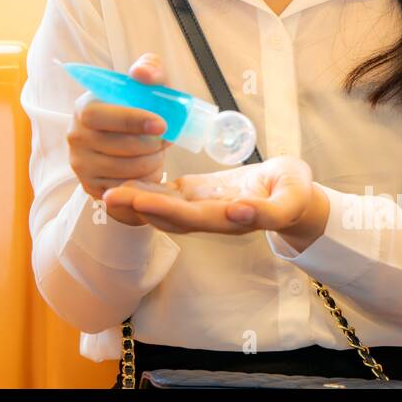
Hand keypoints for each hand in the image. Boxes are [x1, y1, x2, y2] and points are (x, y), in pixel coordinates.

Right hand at [66, 53, 168, 226]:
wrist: (128, 140)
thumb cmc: (138, 108)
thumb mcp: (146, 85)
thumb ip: (149, 69)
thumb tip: (142, 74)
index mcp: (83, 108)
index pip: (98, 115)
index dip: (131, 120)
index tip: (161, 124)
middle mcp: (76, 136)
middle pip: (115, 146)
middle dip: (149, 145)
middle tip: (166, 140)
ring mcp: (81, 164)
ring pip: (123, 170)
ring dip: (150, 162)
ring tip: (157, 151)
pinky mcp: (90, 186)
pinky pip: (123, 188)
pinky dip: (142, 179)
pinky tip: (147, 166)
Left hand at [101, 156, 327, 243]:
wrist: (292, 195)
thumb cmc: (294, 192)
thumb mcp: (293, 197)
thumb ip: (270, 211)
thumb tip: (240, 212)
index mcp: (232, 219)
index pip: (194, 217)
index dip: (167, 211)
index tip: (142, 203)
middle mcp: (210, 219)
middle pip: (170, 217)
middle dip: (139, 208)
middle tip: (110, 196)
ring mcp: (200, 209)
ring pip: (163, 209)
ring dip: (135, 203)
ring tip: (107, 192)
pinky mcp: (195, 196)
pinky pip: (165, 196)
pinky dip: (144, 191)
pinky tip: (122, 182)